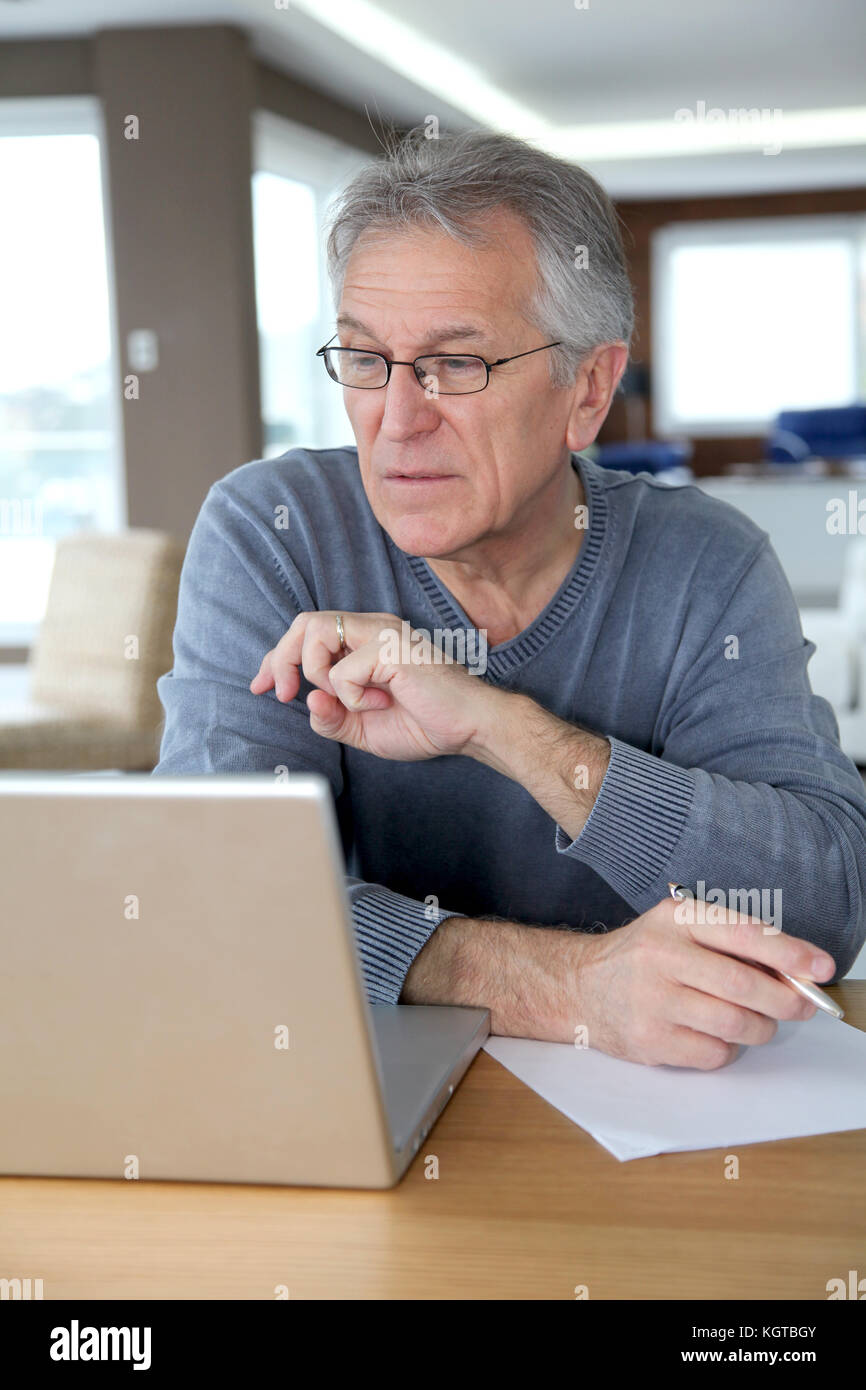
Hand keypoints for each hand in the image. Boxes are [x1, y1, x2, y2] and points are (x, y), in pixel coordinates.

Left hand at [250, 610, 498, 760]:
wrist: (470, 728)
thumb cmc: (425, 722)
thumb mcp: (363, 727)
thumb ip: (331, 716)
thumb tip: (307, 700)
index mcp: (364, 641)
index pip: (307, 633)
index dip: (275, 659)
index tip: (262, 687)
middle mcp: (372, 628)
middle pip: (303, 622)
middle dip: (280, 659)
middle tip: (282, 693)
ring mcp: (383, 632)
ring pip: (315, 633)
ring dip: (318, 675)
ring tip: (351, 701)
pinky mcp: (391, 646)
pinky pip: (342, 671)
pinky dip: (353, 697)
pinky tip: (384, 704)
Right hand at [571, 897, 834, 1067]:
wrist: (579, 985)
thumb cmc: (643, 956)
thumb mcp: (679, 928)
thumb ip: (731, 943)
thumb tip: (794, 972)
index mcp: (675, 918)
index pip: (743, 934)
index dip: (789, 953)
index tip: (820, 967)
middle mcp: (661, 956)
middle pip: (743, 985)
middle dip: (785, 1000)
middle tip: (802, 1005)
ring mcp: (652, 1001)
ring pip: (734, 1024)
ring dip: (760, 1028)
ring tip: (757, 1022)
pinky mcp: (649, 1041)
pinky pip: (713, 1053)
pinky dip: (728, 1048)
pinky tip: (716, 1034)